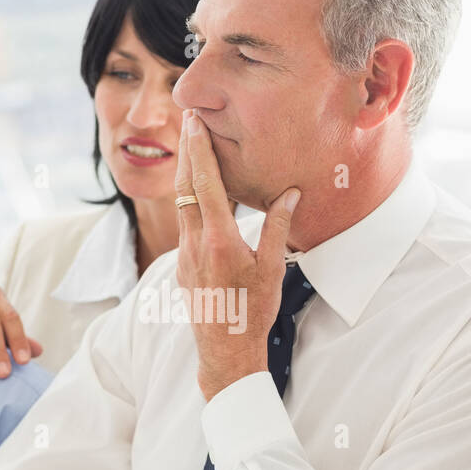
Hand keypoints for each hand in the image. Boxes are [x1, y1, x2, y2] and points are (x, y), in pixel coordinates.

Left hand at [175, 110, 300, 400]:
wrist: (225, 351)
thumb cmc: (253, 312)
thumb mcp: (272, 268)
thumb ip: (277, 226)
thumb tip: (290, 193)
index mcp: (219, 241)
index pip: (205, 184)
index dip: (198, 149)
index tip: (194, 122)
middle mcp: (195, 244)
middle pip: (184, 186)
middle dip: (185, 150)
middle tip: (186, 118)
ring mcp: (184, 255)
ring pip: (180, 204)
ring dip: (185, 172)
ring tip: (190, 145)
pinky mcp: (182, 265)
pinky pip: (184, 223)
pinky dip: (189, 200)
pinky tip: (198, 190)